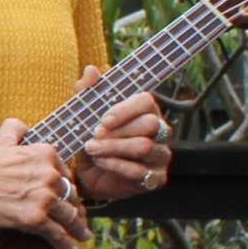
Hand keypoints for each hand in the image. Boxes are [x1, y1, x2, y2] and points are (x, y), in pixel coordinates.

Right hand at [0, 119, 86, 248]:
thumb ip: (13, 130)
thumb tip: (19, 125)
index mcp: (45, 154)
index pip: (64, 174)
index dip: (67, 187)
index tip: (68, 196)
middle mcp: (49, 174)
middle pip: (70, 195)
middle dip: (76, 208)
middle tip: (78, 219)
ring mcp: (44, 198)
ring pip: (69, 216)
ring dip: (78, 228)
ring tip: (82, 235)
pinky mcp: (35, 219)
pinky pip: (57, 234)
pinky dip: (65, 244)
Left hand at [72, 69, 170, 202]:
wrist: (89, 174)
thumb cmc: (94, 140)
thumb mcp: (86, 116)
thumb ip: (88, 93)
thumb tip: (91, 70)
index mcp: (147, 111)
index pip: (146, 101)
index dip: (125, 110)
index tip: (103, 120)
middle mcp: (161, 131)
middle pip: (149, 125)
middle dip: (117, 132)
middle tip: (93, 137)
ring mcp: (161, 155)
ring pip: (144, 147)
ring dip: (113, 148)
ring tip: (92, 149)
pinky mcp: (157, 178)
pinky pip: (140, 172)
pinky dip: (116, 166)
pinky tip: (100, 162)